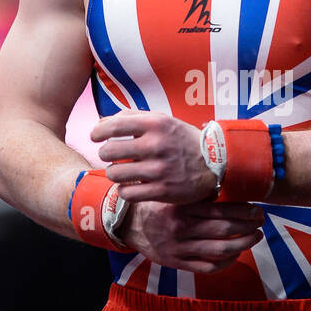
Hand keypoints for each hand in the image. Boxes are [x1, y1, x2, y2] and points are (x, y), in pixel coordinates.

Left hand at [90, 111, 217, 203]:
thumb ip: (133, 117)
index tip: (95, 137)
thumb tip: (102, 122)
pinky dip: (125, 190)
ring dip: (115, 173)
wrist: (215, 163)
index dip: (97, 132)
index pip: (113, 126)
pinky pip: (127, 193)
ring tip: (122, 172)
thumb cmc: (182, 140)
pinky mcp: (162, 191)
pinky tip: (131, 186)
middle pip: (109, 152)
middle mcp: (156, 146)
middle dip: (106, 154)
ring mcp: (159, 170)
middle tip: (112, 156)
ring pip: (115, 174)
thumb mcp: (163, 120)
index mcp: (155, 125)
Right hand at [121, 198, 265, 272]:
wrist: (128, 224)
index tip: (257, 210)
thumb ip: (197, 194)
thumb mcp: (173, 193)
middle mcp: (181, 228)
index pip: (220, 210)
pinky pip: (207, 267)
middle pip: (224, 230)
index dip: (244, 212)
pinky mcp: (177, 263)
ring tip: (255, 237)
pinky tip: (236, 254)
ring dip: (243, 244)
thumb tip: (227, 186)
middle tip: (261, 222)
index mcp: (182, 208)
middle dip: (248, 226)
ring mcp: (179, 248)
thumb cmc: (157, 205)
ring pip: (220, 250)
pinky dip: (226, 262)